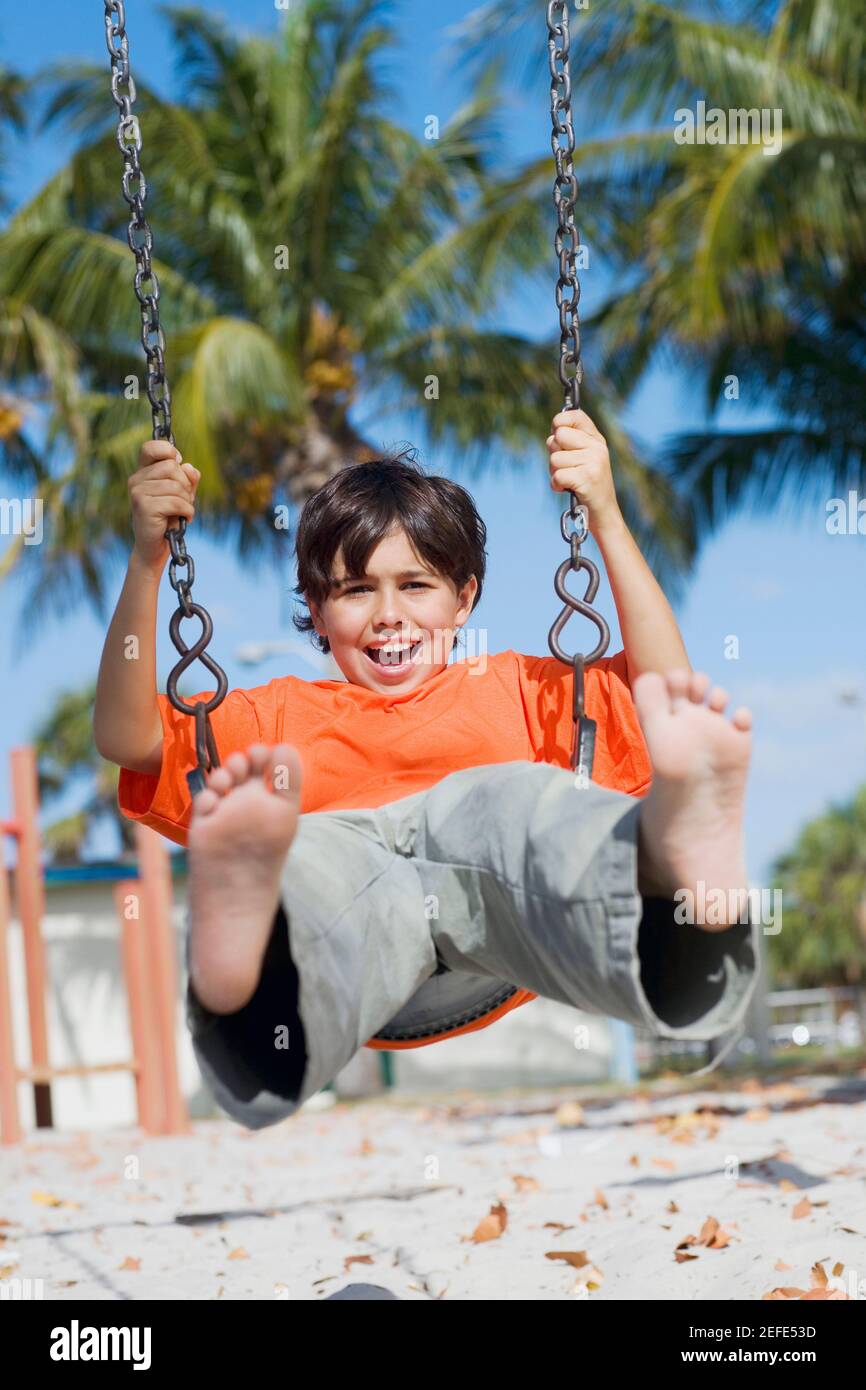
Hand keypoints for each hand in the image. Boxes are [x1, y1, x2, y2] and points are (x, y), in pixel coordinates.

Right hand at [129, 440, 199, 569]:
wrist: (156, 547)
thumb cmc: (169, 517)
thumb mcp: (183, 493)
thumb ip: (188, 478)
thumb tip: (188, 467)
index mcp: (143, 472)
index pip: (151, 447)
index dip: (168, 451)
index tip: (177, 464)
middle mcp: (136, 479)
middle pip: (172, 466)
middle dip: (185, 484)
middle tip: (182, 500)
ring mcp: (137, 492)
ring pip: (176, 485)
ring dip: (187, 501)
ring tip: (181, 512)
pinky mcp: (144, 506)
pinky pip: (176, 502)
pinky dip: (187, 511)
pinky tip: (182, 519)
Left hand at [545, 408, 621, 534]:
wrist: (603, 514)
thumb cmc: (586, 486)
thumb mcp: (583, 458)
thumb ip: (571, 442)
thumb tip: (554, 428)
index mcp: (596, 439)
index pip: (575, 415)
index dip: (559, 422)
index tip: (557, 434)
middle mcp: (597, 447)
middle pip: (558, 436)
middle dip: (554, 453)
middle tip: (565, 467)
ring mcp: (594, 462)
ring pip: (554, 458)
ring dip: (555, 473)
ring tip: (569, 480)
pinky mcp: (587, 478)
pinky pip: (557, 475)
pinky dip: (556, 485)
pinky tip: (567, 489)